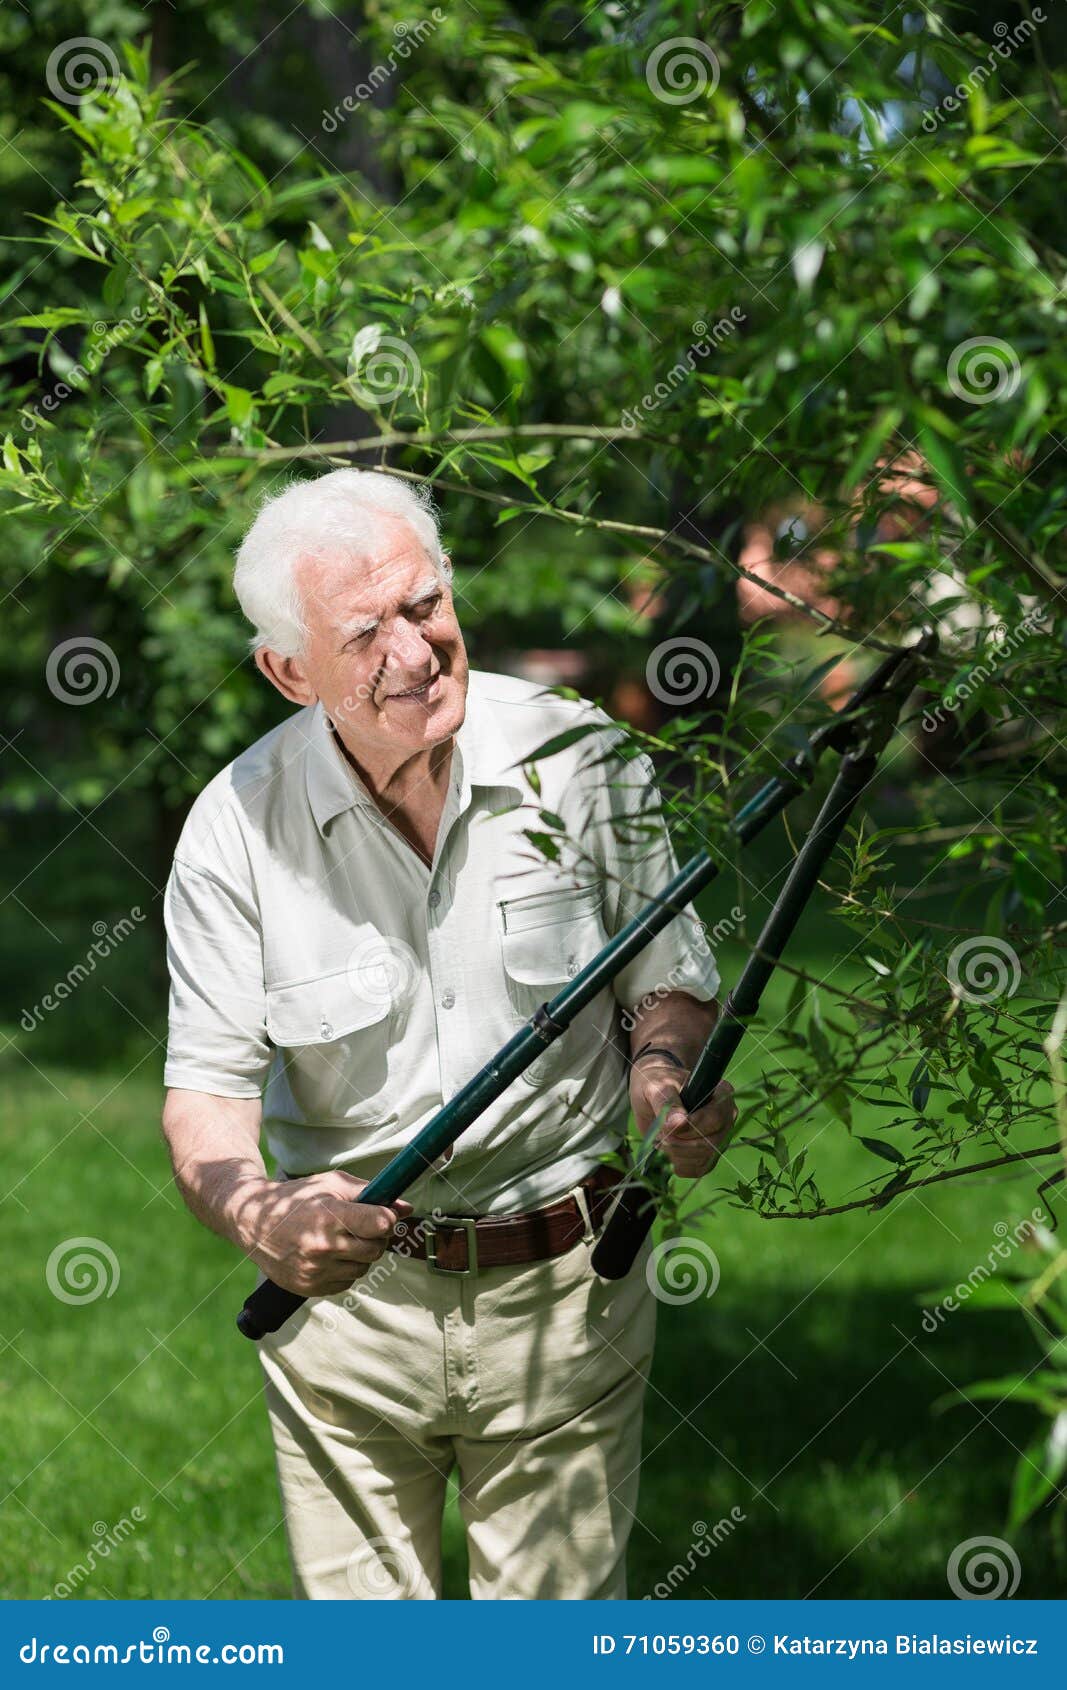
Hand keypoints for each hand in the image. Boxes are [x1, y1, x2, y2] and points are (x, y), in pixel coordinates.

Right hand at [238, 1170, 412, 1296]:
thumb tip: (407, 1208)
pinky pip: (346, 1283)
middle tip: (363, 1226)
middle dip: (376, 1237)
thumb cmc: (296, 1198)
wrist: (253, 1222)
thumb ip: (370, 1195)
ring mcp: (315, 1271)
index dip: (387, 1218)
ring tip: (342, 1239)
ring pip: (363, 1268)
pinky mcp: (309, 1288)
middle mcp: (322, 1247)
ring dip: (361, 1255)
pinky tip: (330, 1255)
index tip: (381, 1214)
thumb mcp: (331, 1184)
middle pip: (376, 1249)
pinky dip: (345, 1270)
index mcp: (329, 1217)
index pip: (381, 1224)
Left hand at [630, 1058, 737, 1179]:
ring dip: (677, 1154)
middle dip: (680, 1143)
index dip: (690, 1128)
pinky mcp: (710, 1154)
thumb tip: (680, 1122)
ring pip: (705, 1158)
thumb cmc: (658, 1084)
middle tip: (658, 1135)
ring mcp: (721, 1137)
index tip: (665, 1128)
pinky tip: (668, 1152)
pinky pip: (699, 1169)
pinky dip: (680, 1165)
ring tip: (661, 1139)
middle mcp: (727, 1117)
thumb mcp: (657, 1087)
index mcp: (721, 1093)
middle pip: (711, 1142)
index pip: (714, 1118)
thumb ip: (668, 1103)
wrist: (654, 1094)